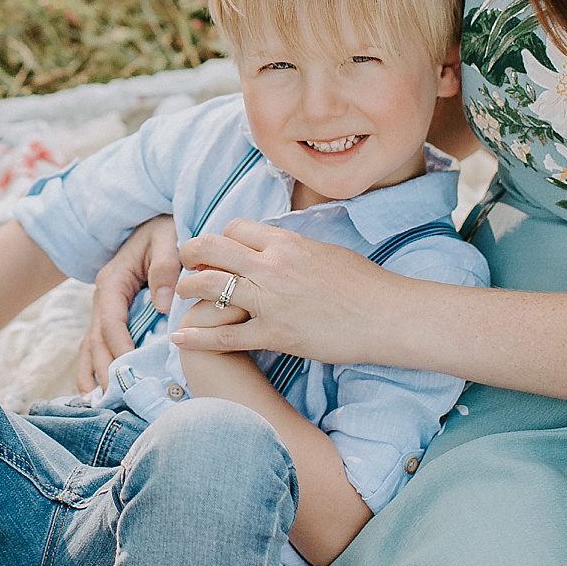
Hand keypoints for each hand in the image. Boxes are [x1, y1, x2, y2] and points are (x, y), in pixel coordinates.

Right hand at [77, 215, 178, 391]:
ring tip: (102, 405)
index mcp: (113, 282)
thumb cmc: (164, 229)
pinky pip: (99, 347)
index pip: (111, 321)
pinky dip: (97, 370)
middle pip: (96, 341)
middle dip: (104, 371)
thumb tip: (161, 304)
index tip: (131, 370)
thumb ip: (165, 267)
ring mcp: (104, 310)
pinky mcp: (113, 318)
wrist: (158, 222)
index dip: (119, 347)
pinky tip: (102, 394)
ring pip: (91, 348)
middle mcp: (103, 299)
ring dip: (94, 376)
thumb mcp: (167, 239)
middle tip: (117, 399)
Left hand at [173, 219, 394, 364]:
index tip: (214, 249)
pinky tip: (179, 336)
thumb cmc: (365, 284)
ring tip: (179, 293)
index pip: (235, 229)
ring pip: (211, 287)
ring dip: (188, 288)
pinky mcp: (275, 335)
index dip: (219, 237)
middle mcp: (273, 266)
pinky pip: (226, 335)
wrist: (387, 316)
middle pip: (212, 249)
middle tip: (182, 262)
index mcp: (287, 243)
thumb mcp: (326, 252)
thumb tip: (276, 246)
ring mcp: (271, 301)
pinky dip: (198, 336)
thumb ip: (294, 248)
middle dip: (190, 254)